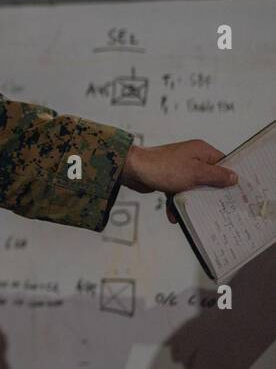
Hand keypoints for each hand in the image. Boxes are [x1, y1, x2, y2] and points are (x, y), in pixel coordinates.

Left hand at [122, 141, 236, 221]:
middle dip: (212, 194)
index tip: (238, 193)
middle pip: (210, 178)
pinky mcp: (168, 179)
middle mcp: (192, 158)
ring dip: (193, 202)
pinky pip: (178, 193)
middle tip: (220, 209)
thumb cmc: (164, 168)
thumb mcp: (195, 173)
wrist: (131, 170)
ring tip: (196, 216)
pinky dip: (176, 204)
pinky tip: (174, 216)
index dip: (231, 178)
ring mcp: (180, 169)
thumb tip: (234, 178)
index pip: (224, 163)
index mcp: (202, 151)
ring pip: (194, 188)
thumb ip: (216, 176)